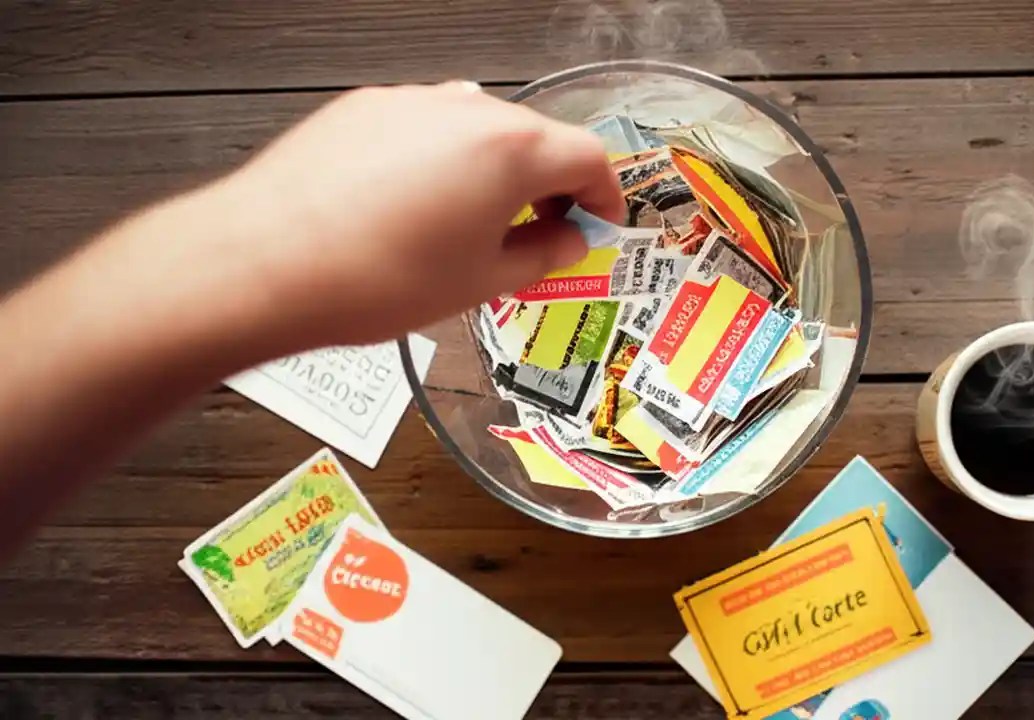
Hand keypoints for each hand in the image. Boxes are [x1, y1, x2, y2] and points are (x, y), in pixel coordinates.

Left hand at [202, 82, 624, 349]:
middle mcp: (464, 110)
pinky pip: (425, 129)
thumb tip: (567, 243)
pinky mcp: (363, 109)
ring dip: (495, 173)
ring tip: (477, 229)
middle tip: (547, 234)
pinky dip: (442, 163)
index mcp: (510, 150)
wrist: (264, 265)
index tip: (599, 224)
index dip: (604, 196)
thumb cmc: (373, 280)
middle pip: (535, 138)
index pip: (588, 158)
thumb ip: (542, 255)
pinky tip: (418, 212)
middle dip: (550, 186)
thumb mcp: (480, 283)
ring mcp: (410, 102)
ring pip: (478, 131)